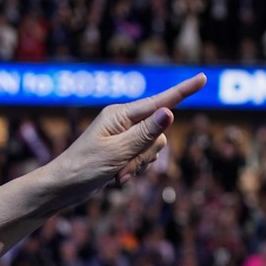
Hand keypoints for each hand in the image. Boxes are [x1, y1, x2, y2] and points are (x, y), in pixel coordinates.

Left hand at [44, 73, 206, 207]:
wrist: (62, 188)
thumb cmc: (83, 168)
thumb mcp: (116, 152)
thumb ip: (144, 134)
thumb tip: (169, 112)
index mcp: (120, 114)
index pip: (159, 102)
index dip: (183, 91)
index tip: (203, 78)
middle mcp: (123, 121)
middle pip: (158, 133)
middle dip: (146, 155)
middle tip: (123, 169)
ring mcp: (123, 136)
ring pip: (152, 148)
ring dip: (138, 165)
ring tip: (117, 175)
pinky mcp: (122, 151)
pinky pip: (142, 158)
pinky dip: (133, 170)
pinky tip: (116, 178)